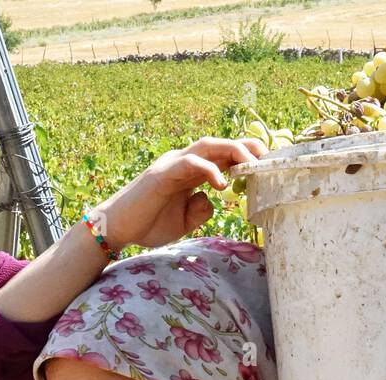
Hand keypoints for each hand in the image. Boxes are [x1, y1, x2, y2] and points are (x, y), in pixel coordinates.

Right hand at [90, 136, 267, 250]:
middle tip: (268, 157)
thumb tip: (213, 199)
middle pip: (219, 144)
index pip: (221, 156)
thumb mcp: (184, 221)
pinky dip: (208, 169)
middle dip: (245, 146)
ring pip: (207, 146)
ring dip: (232, 150)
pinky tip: (222, 183)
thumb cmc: (148, 224)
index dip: (244, 155)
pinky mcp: (161, 173)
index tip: (266, 164)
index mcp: (189, 172)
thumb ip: (200, 208)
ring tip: (251, 163)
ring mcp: (171, 164)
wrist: (117, 228)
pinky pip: (189, 163)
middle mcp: (181, 162)